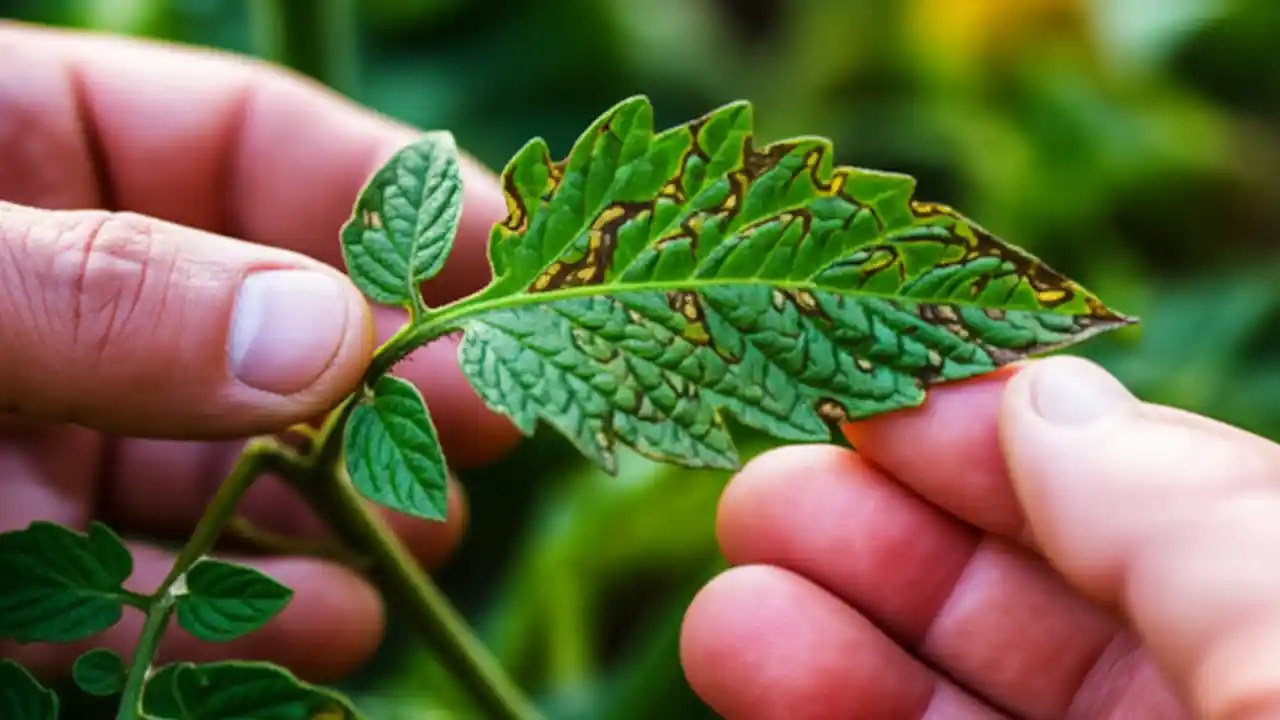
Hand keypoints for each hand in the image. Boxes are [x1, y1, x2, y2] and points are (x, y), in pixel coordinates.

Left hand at [0, 25, 517, 679]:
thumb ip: (101, 292)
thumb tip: (325, 339)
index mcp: (20, 151)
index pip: (246, 147)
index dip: (391, 196)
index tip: (515, 257)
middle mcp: (52, 297)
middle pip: (264, 322)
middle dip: (387, 376)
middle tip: (492, 418)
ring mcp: (29, 434)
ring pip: (223, 470)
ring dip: (333, 516)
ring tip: (415, 546)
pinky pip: (134, 596)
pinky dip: (231, 621)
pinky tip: (318, 626)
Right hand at [682, 357, 1279, 718]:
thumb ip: (1198, 518)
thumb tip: (1044, 395)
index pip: (1144, 515)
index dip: (1005, 441)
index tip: (877, 387)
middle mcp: (1194, 718)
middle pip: (1024, 604)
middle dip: (887, 522)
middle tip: (773, 474)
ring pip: (940, 696)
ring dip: (823, 611)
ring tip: (740, 543)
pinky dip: (808, 709)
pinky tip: (742, 651)